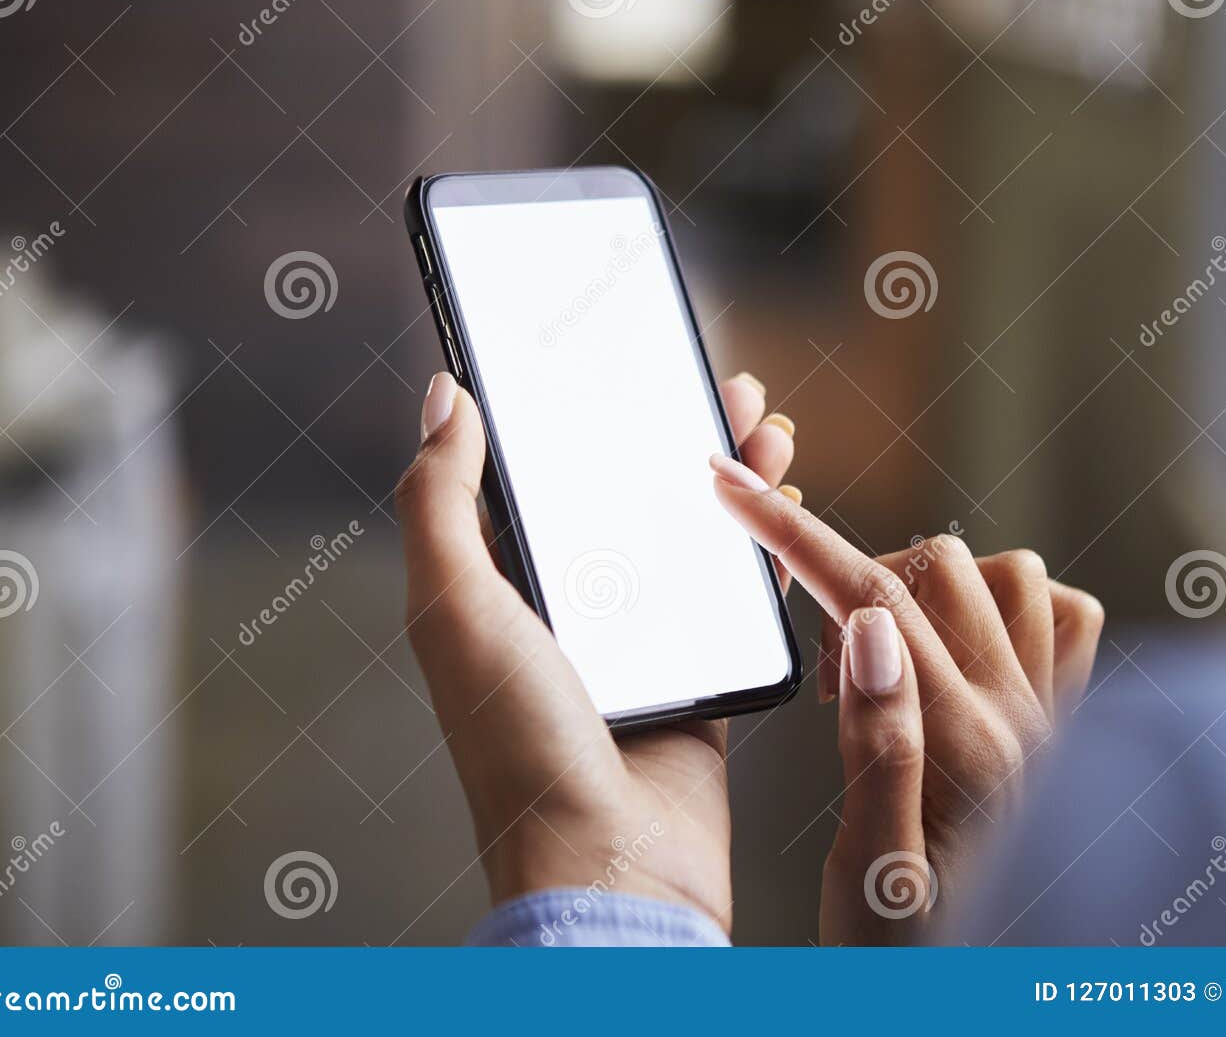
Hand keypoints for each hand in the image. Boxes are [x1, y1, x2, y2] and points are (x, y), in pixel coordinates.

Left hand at [397, 370, 795, 932]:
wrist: (610, 865)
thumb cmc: (518, 747)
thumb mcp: (458, 608)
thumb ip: (441, 501)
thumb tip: (443, 397)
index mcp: (499, 591)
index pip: (535, 479)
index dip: (571, 417)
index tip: (606, 360)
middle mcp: (566, 614)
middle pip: (621, 498)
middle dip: (663, 435)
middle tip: (702, 380)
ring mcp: (636, 647)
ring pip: (683, 537)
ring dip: (722, 478)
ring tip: (759, 423)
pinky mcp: (698, 678)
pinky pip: (733, 597)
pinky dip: (760, 549)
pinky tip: (784, 506)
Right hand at [708, 455, 1102, 943]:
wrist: (1003, 996)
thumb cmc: (925, 961)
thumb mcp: (874, 879)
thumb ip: (877, 747)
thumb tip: (867, 624)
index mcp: (965, 750)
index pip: (869, 596)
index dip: (790, 533)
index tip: (730, 486)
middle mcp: (1026, 720)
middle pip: (930, 565)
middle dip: (849, 573)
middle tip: (817, 671)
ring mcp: (1056, 718)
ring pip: (1002, 572)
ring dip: (930, 586)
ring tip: (885, 662)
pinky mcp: (1068, 725)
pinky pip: (1062, 616)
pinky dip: (1011, 608)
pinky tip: (963, 655)